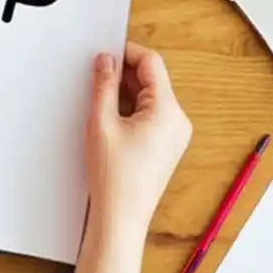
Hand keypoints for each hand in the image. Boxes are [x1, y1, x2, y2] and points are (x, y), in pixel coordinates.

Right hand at [76, 42, 191, 272]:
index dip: (126, 53)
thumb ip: (104, 85)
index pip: (151, 63)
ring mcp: (174, 134)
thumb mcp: (101, 123)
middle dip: (124, 74)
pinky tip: (109, 120)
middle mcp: (177, 119)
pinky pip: (151, 115)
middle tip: (95, 76)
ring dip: (125, 92)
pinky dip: (131, 110)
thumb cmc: (113, 178)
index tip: (103, 54)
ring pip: (150, 97)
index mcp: (167, 110)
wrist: (121, 219)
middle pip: (152, 79)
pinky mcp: (167, 146)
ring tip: (99, 102)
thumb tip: (105, 59)